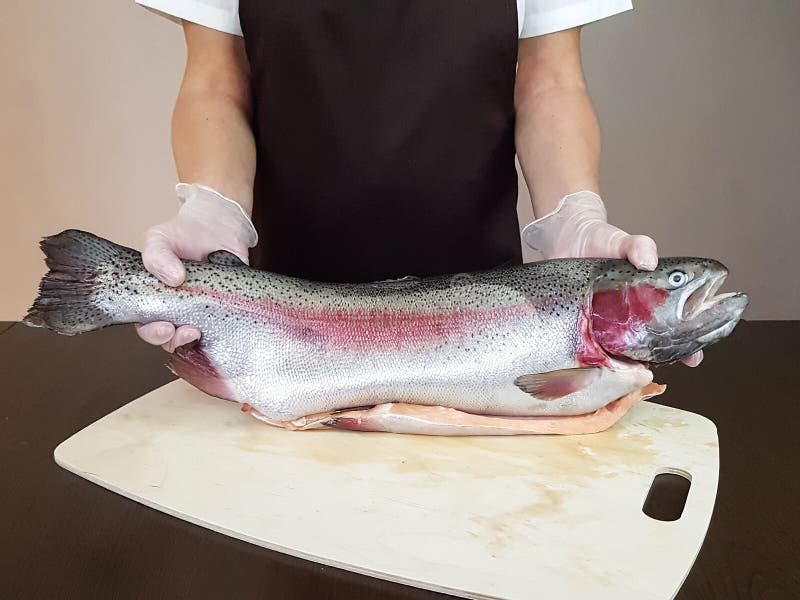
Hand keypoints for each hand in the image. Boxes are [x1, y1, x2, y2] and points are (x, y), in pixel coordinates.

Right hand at [136, 183, 257, 351]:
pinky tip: (225, 322)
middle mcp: (179, 310)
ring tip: (199, 331)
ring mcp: (204, 313)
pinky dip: (225, 332)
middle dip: (174, 341)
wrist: (218, 225)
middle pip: (171, 340)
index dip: (153, 333)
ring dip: (196, 341)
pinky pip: (227, 329)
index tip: (164, 327)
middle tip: (185, 331)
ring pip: (197, 340)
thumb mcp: (160, 238)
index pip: (148, 326)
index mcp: (156, 299)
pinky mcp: (228, 310)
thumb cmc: (183, 234)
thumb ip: (156, 255)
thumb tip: (173, 278)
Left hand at [521, 190, 702, 366]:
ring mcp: (609, 320)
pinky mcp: (585, 324)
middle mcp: (633, 311)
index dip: (691, 338)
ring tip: (647, 367)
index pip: (679, 318)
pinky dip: (603, 357)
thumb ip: (637, 246)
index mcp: (651, 292)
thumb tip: (649, 261)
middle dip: (672, 353)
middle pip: (658, 339)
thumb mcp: (621, 240)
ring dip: (638, 360)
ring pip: (629, 347)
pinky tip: (609, 366)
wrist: (564, 239)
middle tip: (682, 361)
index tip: (695, 354)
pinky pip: (596, 346)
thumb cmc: (599, 240)